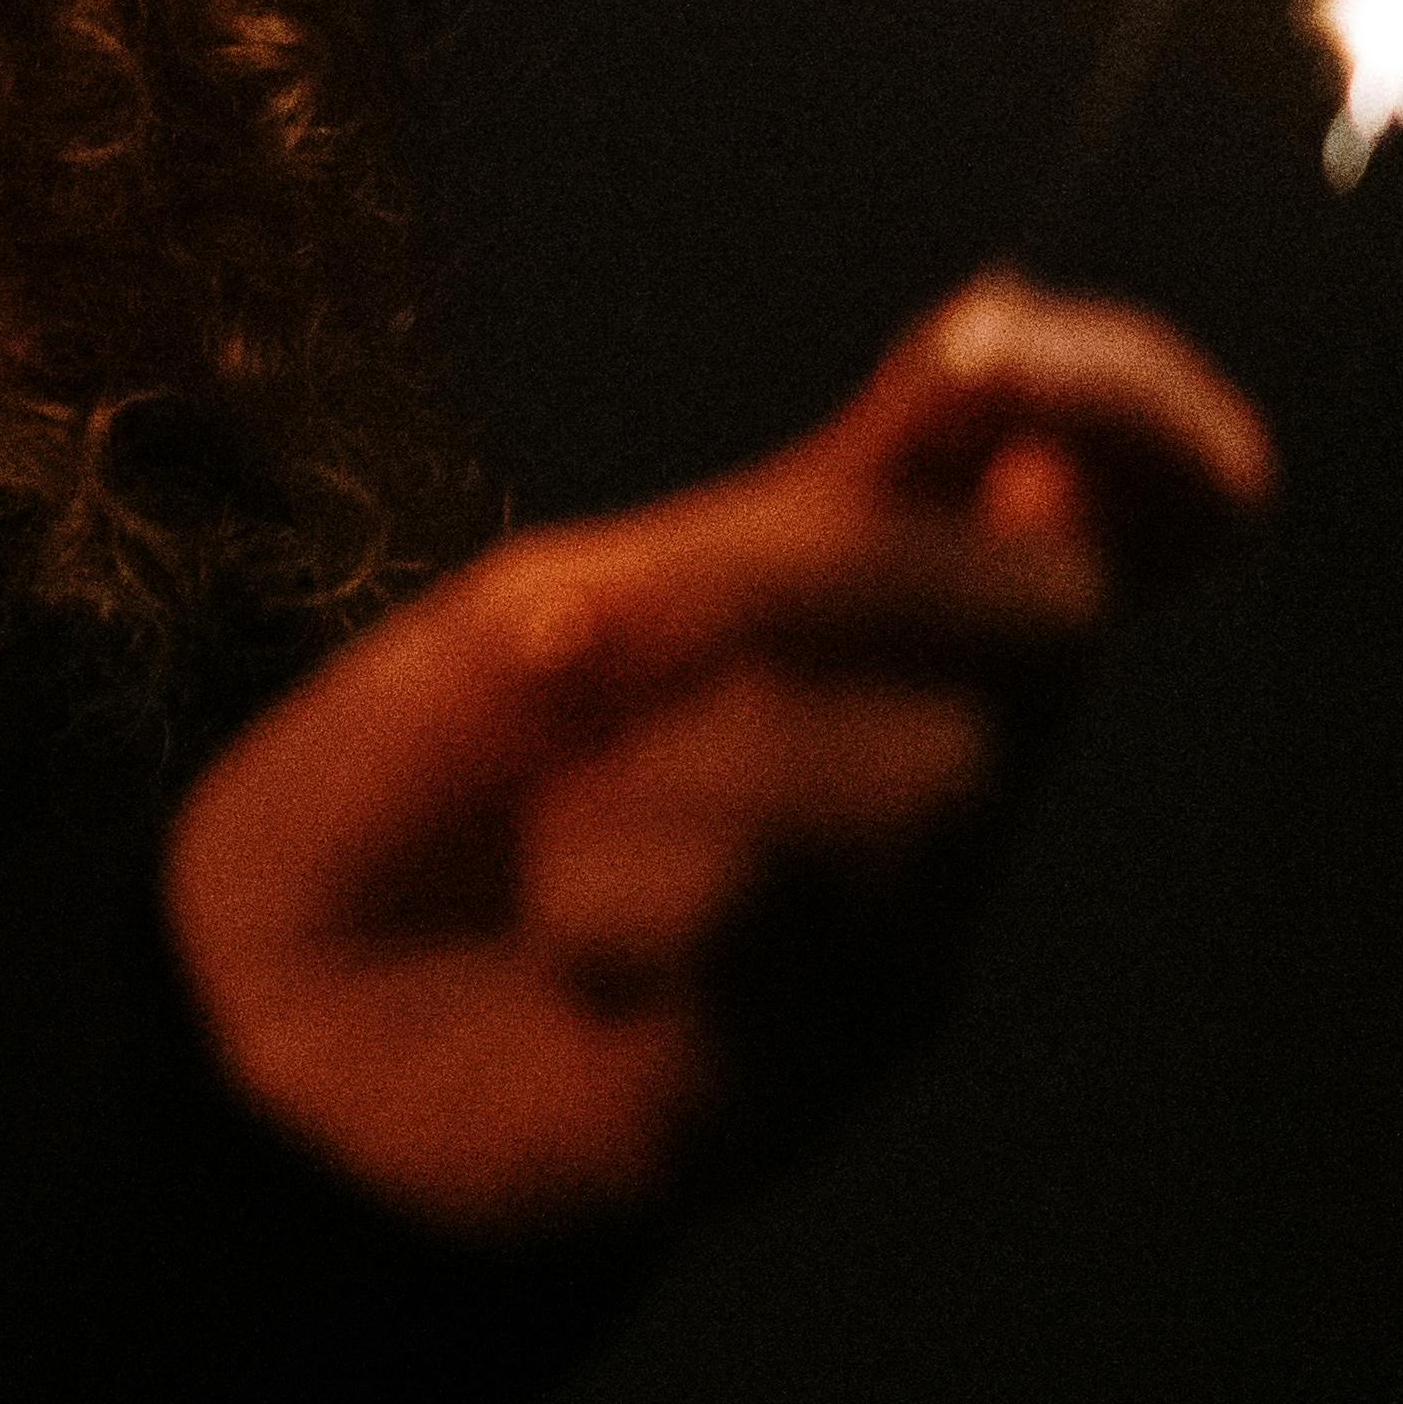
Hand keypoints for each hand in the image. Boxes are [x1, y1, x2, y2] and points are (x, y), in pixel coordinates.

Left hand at [167, 277, 1272, 1237]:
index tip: (983, 346)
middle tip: (566, 638)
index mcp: (892, 640)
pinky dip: (615, 899)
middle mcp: (945, 784)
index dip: (1135, 411)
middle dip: (797, 584)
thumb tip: (1000, 327)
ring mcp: (901, 940)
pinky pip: (779, 928)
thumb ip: (800, 509)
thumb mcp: (579, 594)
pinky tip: (559, 944)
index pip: (1139, 517)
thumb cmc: (428, 788)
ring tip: (549, 832)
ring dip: (665, 765)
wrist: (264, 1007)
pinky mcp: (815, 1076)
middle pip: (1038, 622)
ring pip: (912, 780)